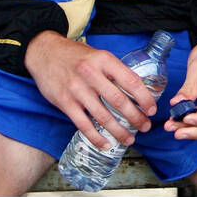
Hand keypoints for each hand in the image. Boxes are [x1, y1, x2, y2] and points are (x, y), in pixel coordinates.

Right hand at [25, 30, 155, 149]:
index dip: (144, 97)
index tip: (152, 109)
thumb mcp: (99, 55)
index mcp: (104, 60)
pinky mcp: (64, 102)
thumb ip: (114, 70)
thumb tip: (136, 89)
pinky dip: (96, 136)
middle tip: (145, 126)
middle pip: (118, 101)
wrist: (44, 52)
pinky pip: (83, 124)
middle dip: (135, 117)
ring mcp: (77, 90)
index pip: (130, 81)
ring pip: (102, 116)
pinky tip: (106, 144)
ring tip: (129, 138)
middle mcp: (91, 75)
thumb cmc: (76, 55)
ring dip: (119, 130)